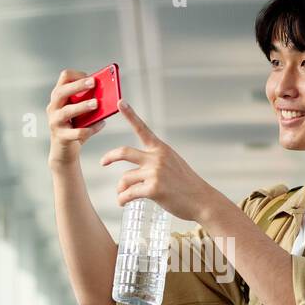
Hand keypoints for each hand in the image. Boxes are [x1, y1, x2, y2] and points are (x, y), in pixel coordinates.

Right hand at [47, 69, 109, 166]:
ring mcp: (55, 122)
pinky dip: (89, 129)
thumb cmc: (74, 127)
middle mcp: (53, 107)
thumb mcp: (81, 112)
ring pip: (67, 111)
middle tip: (93, 83)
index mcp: (59, 97)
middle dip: (78, 86)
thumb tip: (108, 97)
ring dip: (82, 106)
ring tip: (96, 104)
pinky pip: (76, 133)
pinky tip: (100, 125)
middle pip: (61, 92)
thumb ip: (90, 103)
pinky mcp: (62, 137)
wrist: (64, 152)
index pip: (64, 77)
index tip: (91, 77)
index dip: (77, 75)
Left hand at [99, 100, 218, 221]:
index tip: (120, 102)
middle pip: (124, 152)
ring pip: (125, 178)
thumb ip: (154, 163)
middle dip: (110, 157)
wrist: (202, 200)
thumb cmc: (186, 185)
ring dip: (120, 189)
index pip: (142, 129)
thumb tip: (130, 176)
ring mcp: (155, 173)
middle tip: (103, 162)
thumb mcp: (173, 164)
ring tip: (121, 195)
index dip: (130, 115)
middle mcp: (157, 158)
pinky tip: (123, 203)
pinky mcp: (154, 189)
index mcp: (161, 149)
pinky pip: (128, 194)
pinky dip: (122, 199)